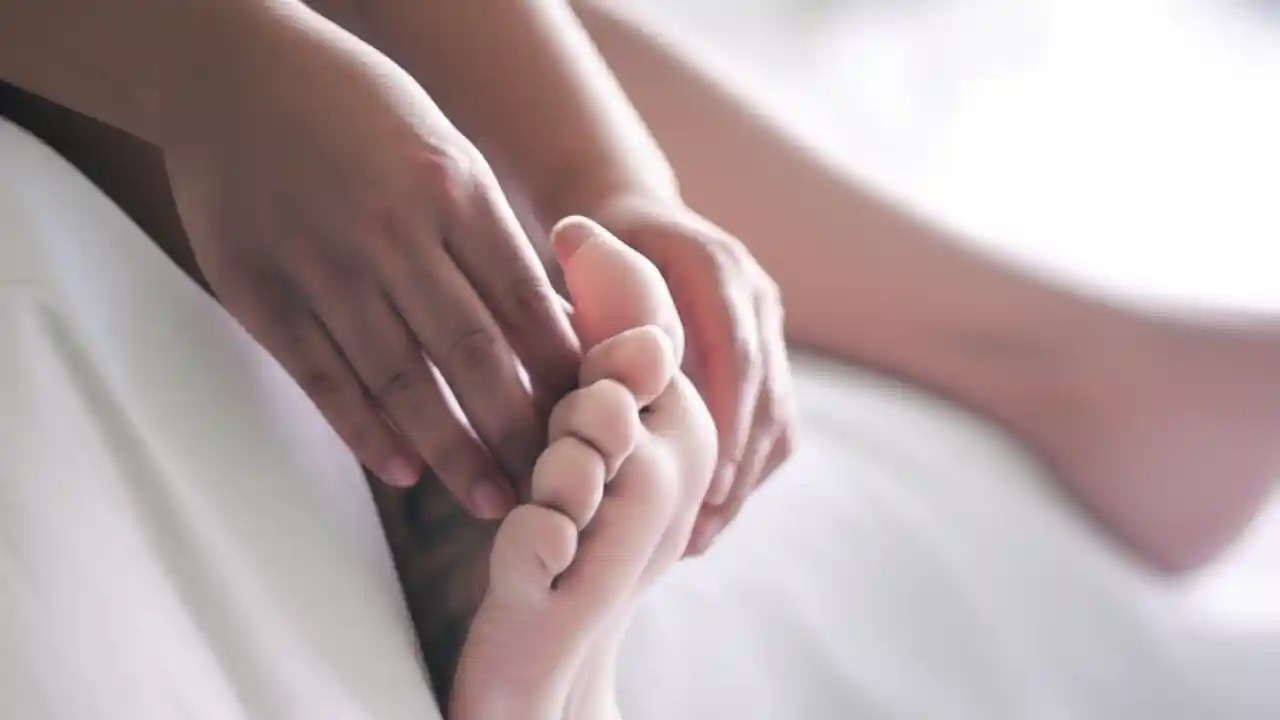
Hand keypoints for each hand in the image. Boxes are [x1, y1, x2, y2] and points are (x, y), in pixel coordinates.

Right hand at [163, 14, 576, 516]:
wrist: (233, 74)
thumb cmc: (361, 114)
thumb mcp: (443, 151)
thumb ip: (490, 236)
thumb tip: (551, 326)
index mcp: (454, 190)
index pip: (525, 304)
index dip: (562, 375)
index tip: (592, 424)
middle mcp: (393, 231)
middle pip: (473, 354)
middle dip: (521, 431)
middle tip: (556, 485)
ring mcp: (322, 266)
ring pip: (401, 381)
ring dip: (453, 451)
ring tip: (493, 501)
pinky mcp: (260, 294)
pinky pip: (323, 380)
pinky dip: (366, 431)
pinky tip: (401, 469)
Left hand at [591, 196, 795, 554]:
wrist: (639, 220)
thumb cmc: (600, 246)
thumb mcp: (587, 250)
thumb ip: (584, 264)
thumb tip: (566, 238)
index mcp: (715, 269)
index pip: (735, 354)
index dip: (726, 422)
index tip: (704, 483)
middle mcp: (755, 297)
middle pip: (767, 397)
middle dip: (737, 468)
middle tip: (700, 530)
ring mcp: (768, 331)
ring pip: (777, 418)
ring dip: (743, 481)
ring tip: (700, 539)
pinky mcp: (768, 360)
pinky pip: (775, 425)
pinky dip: (746, 473)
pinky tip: (706, 518)